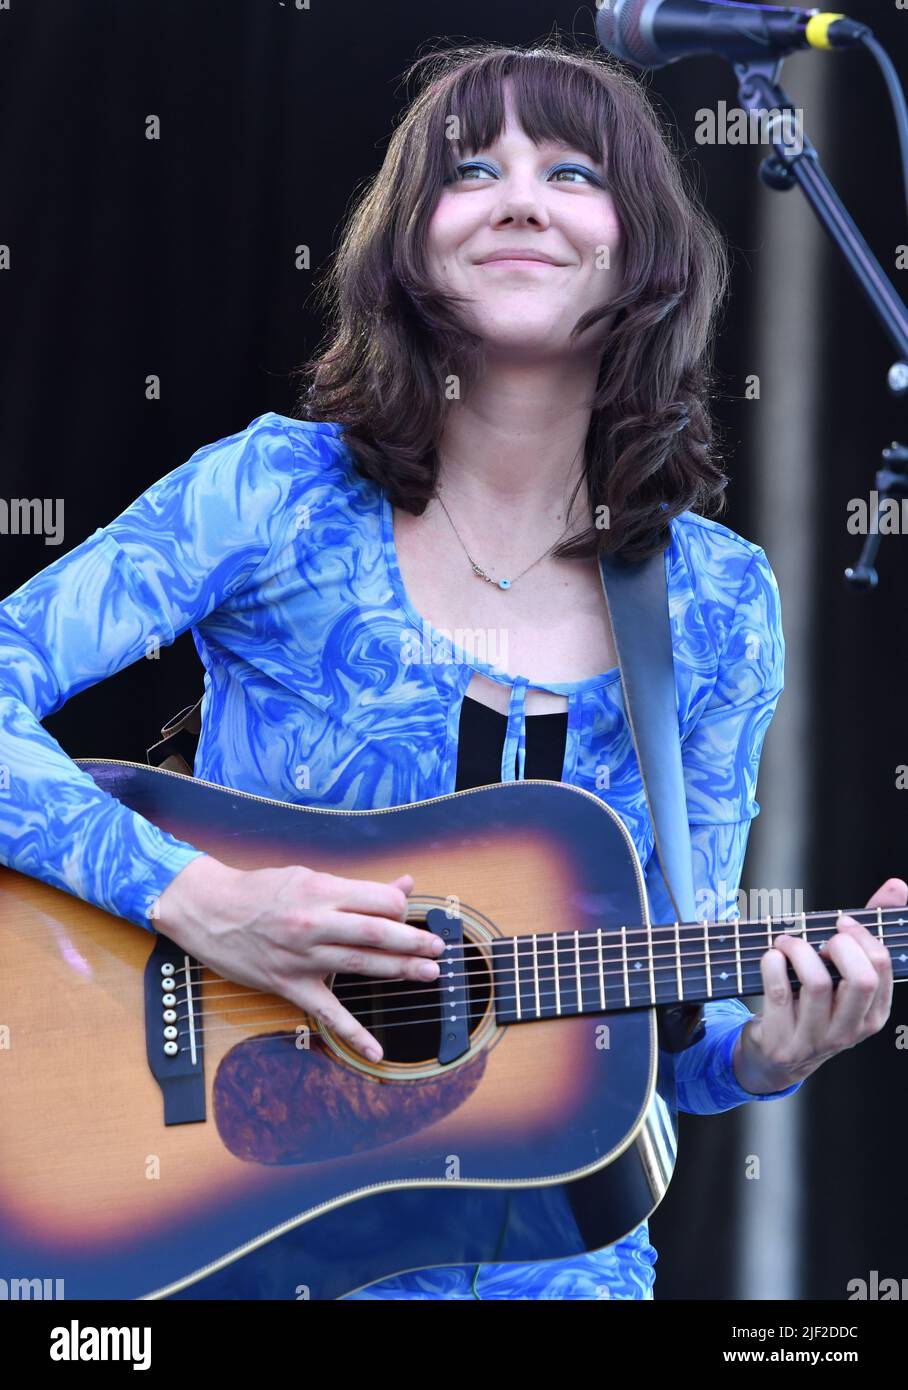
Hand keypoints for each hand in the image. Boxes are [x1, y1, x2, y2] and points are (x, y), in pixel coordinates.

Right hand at [155, 856, 444, 1063]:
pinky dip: (353, 1033)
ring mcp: (302, 957)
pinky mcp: (289, 985)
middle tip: (439, 948)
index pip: (377, 901)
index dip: (401, 907)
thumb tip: (403, 885)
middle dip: (413, 940)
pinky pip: (327, 1012)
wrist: (209, 910)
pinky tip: (376, 1050)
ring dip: (400, 969)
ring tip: (429, 973)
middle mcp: (313, 923)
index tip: (412, 913)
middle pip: (376, 932)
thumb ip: (357, 887)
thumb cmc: (261, 891)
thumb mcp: (308, 877)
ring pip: (361, 965)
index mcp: (321, 890)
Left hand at [733, 877, 905, 1094]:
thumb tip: (898, 886)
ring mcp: (816, 1039)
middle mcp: (850, 1031)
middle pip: (861, 979)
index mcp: (873, 1014)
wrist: (777, 1058)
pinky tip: (771, 957)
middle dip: (840, 945)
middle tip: (821, 938)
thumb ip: (870, 930)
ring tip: (786, 942)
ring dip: (798, 949)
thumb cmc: (815, 1005)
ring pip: (817, 983)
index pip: (882, 967)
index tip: (841, 923)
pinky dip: (772, 963)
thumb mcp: (844, 976)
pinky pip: (778, 992)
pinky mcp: (782, 1039)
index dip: (861, 936)